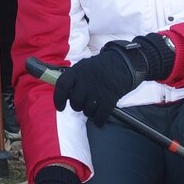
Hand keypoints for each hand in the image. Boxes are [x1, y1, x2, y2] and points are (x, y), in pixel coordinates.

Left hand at [52, 34, 175, 125]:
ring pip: (87, 110)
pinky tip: (99, 120)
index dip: (58, 99)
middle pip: (75, 102)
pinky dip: (99, 120)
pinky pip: (100, 115)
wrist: (125, 62)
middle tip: (82, 105)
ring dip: (89, 113)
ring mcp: (97, 90)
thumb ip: (75, 78)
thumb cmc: (103, 66)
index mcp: (77, 71)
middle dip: (78, 107)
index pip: (62, 86)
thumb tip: (67, 94)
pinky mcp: (109, 98)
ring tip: (93, 108)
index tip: (60, 107)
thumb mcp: (85, 66)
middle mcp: (85, 81)